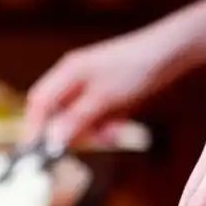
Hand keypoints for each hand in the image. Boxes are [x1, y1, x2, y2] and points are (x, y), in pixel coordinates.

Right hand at [24, 27, 184, 145]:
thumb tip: (51, 140)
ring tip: (111, 133)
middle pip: (57, 113)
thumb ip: (75, 119)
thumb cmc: (135, 69)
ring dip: (92, 131)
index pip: (38, 102)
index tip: (38, 151)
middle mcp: (73, 78)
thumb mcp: (103, 99)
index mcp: (66, 73)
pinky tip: (118, 128)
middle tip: (87, 143)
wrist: (170, 53)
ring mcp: (90, 85)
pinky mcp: (105, 93)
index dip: (35, 127)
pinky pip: (95, 117)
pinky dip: (104, 126)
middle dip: (70, 132)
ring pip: (78, 119)